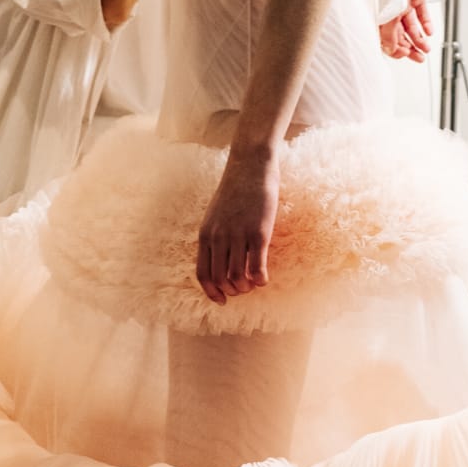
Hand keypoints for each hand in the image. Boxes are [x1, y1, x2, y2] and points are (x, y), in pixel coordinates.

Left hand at [197, 146, 278, 304]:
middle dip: (232, 292)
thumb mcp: (216, 215)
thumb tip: (221, 260)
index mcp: (205, 235)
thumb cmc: (236, 190)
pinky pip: (256, 268)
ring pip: (237, 278)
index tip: (222, 300)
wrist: (250, 166)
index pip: (202, 274)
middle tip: (244, 289)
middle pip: (220, 280)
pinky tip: (265, 279)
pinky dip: (260, 280)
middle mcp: (218, 238)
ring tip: (254, 284)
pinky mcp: (258, 233)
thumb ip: (215, 237)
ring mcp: (238, 236)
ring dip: (246, 288)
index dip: (211, 292)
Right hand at [378, 0, 431, 62]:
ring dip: (419, 38)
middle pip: (399, 35)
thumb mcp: (392, 5)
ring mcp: (403, 2)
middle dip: (409, 47)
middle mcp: (390, 8)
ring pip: (411, 27)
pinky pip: (420, 13)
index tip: (404, 54)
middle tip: (419, 57)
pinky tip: (429, 31)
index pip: (385, 37)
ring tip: (427, 47)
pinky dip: (425, 23)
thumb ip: (390, 28)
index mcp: (379, 11)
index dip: (395, 48)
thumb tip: (390, 48)